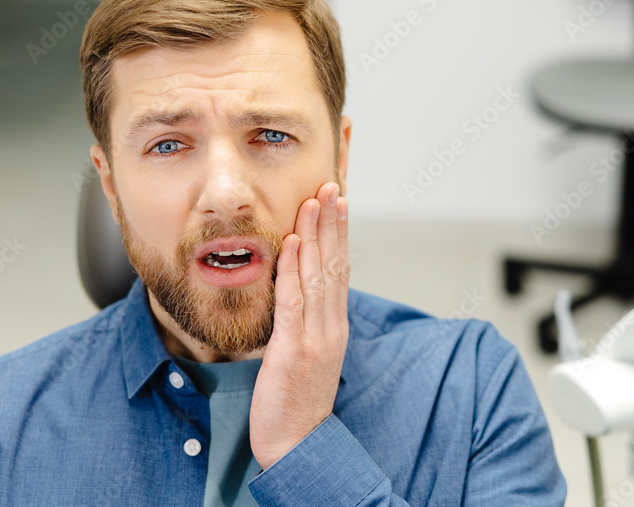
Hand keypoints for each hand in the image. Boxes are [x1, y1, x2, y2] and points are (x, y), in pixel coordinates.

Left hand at [249, 181, 349, 470]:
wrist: (298, 446)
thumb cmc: (297, 404)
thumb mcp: (309, 358)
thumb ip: (307, 325)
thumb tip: (301, 297)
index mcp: (334, 327)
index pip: (340, 270)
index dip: (339, 234)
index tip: (338, 203)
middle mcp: (330, 327)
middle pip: (334, 264)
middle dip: (332, 223)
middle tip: (332, 186)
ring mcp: (315, 337)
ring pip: (318, 275)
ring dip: (316, 234)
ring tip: (314, 200)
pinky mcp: (293, 349)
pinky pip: (294, 301)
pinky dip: (295, 269)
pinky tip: (295, 243)